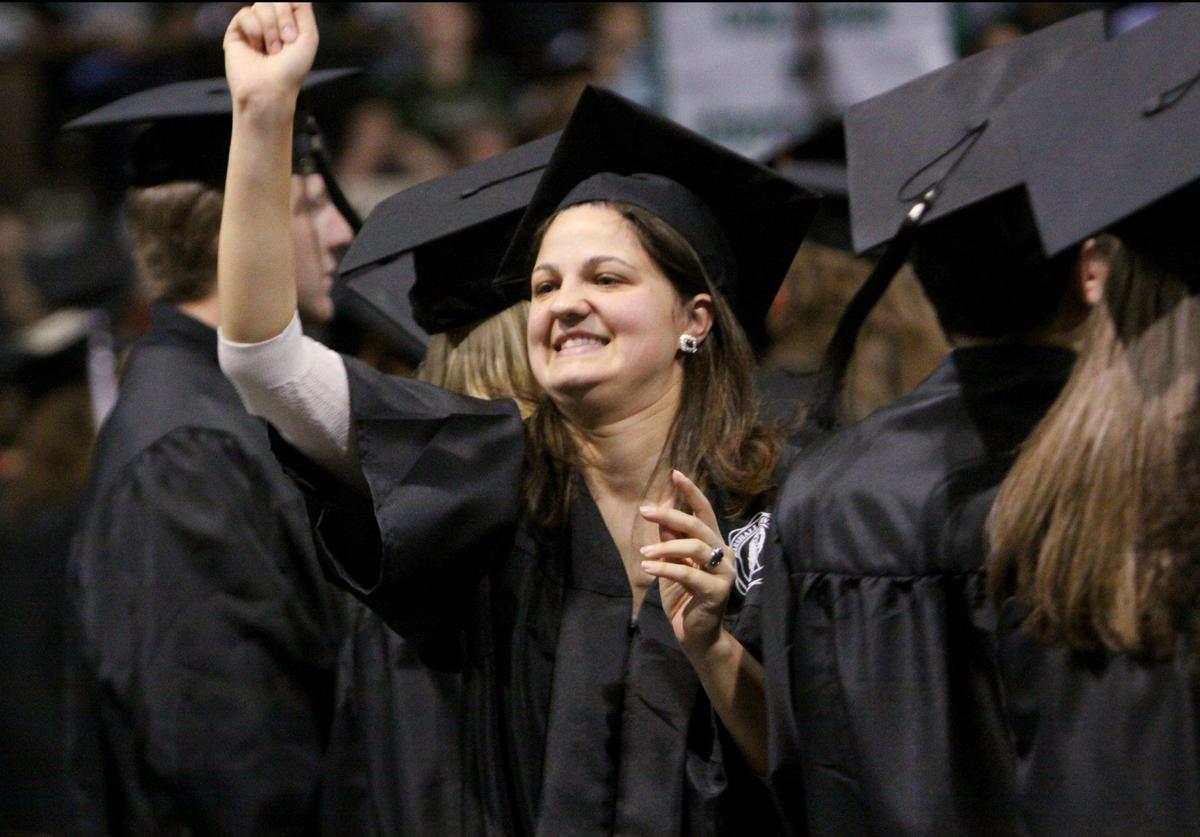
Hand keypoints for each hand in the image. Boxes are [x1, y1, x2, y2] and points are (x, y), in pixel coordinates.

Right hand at [224, 3, 317, 104]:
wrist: (270, 89)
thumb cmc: (291, 70)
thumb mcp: (309, 37)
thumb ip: (304, 9)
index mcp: (288, 25)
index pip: (289, 1)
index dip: (291, 14)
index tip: (293, 38)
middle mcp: (271, 24)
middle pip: (275, 0)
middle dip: (283, 20)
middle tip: (285, 44)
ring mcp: (254, 27)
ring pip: (261, 5)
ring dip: (270, 29)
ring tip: (270, 50)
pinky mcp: (236, 31)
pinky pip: (246, 14)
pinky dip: (254, 31)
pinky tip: (255, 47)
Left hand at [639, 469, 733, 658]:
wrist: (696, 636)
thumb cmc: (684, 598)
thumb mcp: (672, 565)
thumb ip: (670, 542)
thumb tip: (661, 515)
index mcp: (714, 545)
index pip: (705, 512)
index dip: (691, 492)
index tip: (675, 473)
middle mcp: (724, 554)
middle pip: (697, 526)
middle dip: (670, 515)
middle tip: (645, 510)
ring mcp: (725, 573)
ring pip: (694, 547)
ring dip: (665, 547)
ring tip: (644, 552)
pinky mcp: (718, 591)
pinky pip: (689, 573)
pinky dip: (666, 568)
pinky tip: (648, 566)